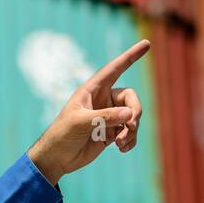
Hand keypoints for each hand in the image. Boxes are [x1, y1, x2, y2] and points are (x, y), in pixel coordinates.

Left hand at [26, 40, 149, 186]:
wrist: (56, 158)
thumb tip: (130, 114)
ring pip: (132, 117)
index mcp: (93, 90)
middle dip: (135, 112)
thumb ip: (105, 117)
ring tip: (121, 144)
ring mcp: (108, 117)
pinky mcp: (111, 133)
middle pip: (130, 98)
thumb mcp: (81, 122)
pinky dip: (130, 140)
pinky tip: (122, 149)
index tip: (147, 43)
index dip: (131, 56)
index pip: (115, 69)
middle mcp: (103, 100)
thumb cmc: (62, 134)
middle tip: (130, 127)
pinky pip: (129, 133)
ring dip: (132, 130)